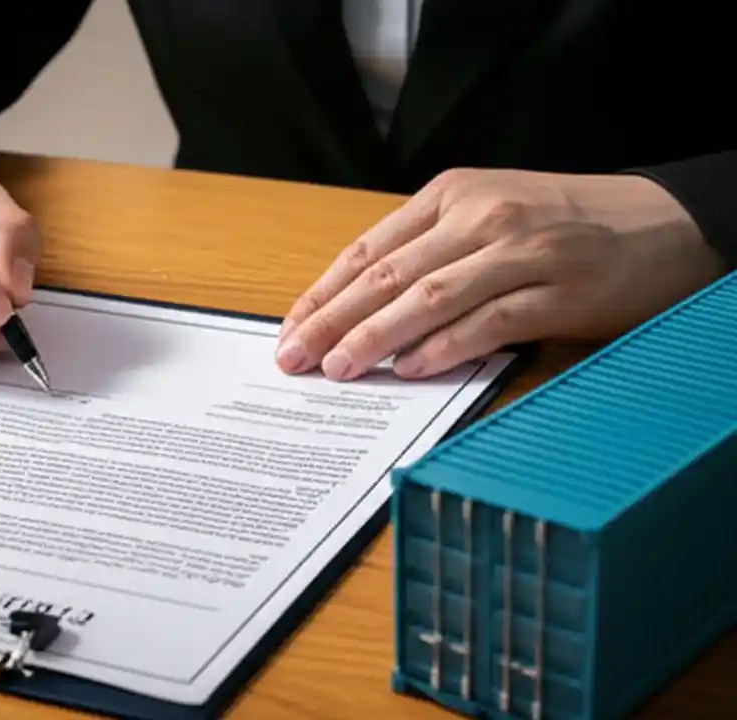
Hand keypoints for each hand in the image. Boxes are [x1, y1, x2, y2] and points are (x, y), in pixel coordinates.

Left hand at [277, 168, 726, 379]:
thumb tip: (358, 311)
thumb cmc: (562, 224)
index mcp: (452, 195)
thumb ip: (428, 252)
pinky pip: (488, 321)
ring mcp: (522, 252)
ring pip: (428, 298)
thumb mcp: (486, 216)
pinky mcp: (559, 290)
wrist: (662, 222)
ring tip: (338, 369)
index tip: (289, 330)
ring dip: (375, 338)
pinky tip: (409, 368)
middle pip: (387, 276)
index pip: (368, 250)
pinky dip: (445, 346)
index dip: (323, 294)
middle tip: (294, 358)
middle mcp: (481, 217)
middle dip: (331, 321)